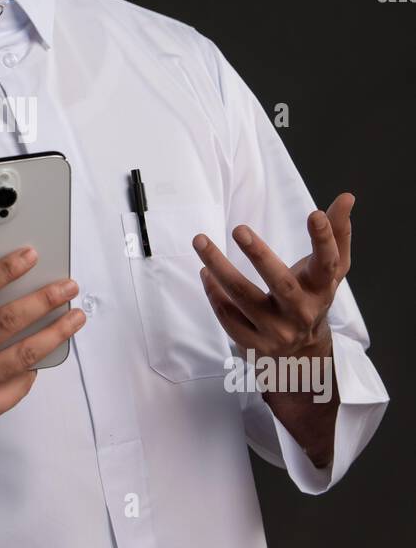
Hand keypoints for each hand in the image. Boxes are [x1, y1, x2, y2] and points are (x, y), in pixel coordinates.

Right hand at [0, 247, 85, 457]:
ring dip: (55, 333)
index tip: (29, 256)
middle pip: (8, 321)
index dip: (4, 270)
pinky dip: (36, 365)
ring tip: (75, 317)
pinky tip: (48, 349)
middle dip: (44, 300)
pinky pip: (21, 383)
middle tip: (67, 287)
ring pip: (24, 354)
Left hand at [192, 194, 354, 466]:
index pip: (328, 263)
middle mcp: (301, 311)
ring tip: (200, 241)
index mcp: (322, 288)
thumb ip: (337, 232)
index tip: (315, 213)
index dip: (325, 239)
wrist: (303, 351)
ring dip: (219, 268)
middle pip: (281, 284)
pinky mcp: (254, 344)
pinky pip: (228, 318)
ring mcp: (277, 331)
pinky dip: (214, 295)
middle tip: (239, 228)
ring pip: (243, 297)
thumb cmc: (313, 294)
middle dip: (260, 255)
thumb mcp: (330, 268)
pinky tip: (205, 273)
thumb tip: (347, 196)